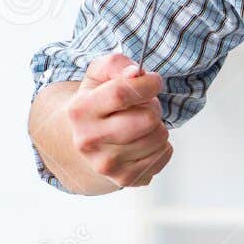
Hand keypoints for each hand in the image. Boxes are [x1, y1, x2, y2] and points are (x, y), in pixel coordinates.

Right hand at [66, 52, 171, 187]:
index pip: (122, 93)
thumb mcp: (99, 74)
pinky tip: (144, 142)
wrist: (84, 138)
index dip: (147, 84)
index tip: (153, 81)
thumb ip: (117, 64)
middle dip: (153, 107)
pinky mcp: (124, 178)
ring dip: (158, 126)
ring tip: (140, 125)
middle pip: (148, 119)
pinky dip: (161, 145)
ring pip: (159, 137)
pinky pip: (164, 155)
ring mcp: (106, 164)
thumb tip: (136, 73)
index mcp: (80, 110)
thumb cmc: (98, 101)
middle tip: (142, 107)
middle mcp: (89, 140)